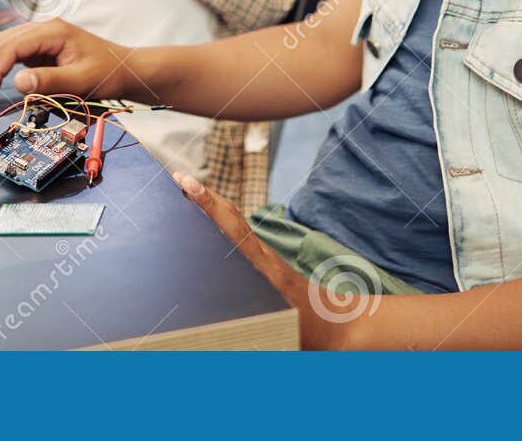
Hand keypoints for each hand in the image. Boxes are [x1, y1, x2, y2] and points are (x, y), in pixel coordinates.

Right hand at [0, 18, 137, 105]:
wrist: (125, 69)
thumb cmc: (107, 73)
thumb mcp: (82, 81)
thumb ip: (50, 81)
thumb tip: (19, 82)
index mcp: (52, 31)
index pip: (11, 46)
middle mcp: (42, 29)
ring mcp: (38, 37)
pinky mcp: (38, 49)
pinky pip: (8, 54)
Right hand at [171, 172, 356, 349]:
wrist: (344, 326)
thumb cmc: (314, 335)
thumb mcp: (281, 337)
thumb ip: (255, 339)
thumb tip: (218, 344)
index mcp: (265, 271)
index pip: (234, 229)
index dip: (210, 205)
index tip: (189, 183)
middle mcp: (264, 258)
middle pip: (233, 218)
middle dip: (205, 198)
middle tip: (178, 178)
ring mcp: (267, 259)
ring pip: (237, 225)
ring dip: (213, 208)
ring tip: (186, 192)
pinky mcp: (269, 264)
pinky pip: (242, 237)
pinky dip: (224, 224)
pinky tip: (209, 225)